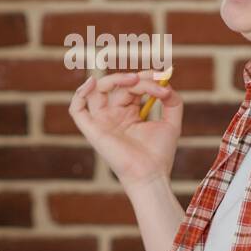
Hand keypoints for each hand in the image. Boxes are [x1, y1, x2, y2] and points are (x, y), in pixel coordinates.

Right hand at [68, 69, 182, 189]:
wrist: (151, 174)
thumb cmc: (159, 154)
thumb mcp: (172, 123)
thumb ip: (173, 101)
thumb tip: (166, 83)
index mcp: (129, 113)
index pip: (132, 87)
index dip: (145, 78)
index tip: (161, 75)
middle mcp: (113, 115)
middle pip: (117, 86)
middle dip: (135, 79)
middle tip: (152, 78)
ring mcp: (101, 122)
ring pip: (97, 91)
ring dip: (113, 79)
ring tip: (133, 80)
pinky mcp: (92, 130)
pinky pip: (77, 109)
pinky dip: (80, 94)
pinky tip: (92, 83)